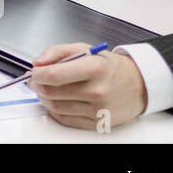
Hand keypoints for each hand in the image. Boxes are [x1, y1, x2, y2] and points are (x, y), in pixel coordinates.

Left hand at [28, 42, 147, 129]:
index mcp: (94, 68)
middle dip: (38, 85)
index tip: (34, 72)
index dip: (37, 74)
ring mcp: (98, 109)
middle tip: (36, 80)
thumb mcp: (85, 49)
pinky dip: (55, 110)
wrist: (138, 85)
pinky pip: (66, 120)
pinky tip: (58, 100)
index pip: (54, 75)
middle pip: (52, 92)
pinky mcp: (98, 123)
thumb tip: (37, 63)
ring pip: (56, 107)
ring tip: (47, 89)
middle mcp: (97, 90)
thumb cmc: (110, 67)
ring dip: (44, 98)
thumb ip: (57, 52)